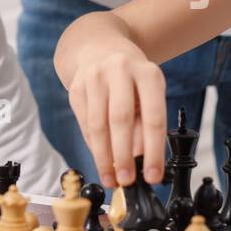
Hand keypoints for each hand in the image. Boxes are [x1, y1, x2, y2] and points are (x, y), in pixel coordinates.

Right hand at [66, 49, 166, 187]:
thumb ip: (146, 126)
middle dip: (123, 155)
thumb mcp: (149, 95)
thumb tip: (140, 160)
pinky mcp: (76, 87)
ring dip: (104, 157)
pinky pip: (85, 124)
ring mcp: (94, 77)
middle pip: (120, 120)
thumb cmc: (132, 80)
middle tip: (127, 181)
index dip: (154, 151)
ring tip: (111, 178)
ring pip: (98, 124)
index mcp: (147, 73)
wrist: (100, 48)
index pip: (153, 117)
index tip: (152, 176)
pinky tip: (101, 159)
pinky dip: (93, 145)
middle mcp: (120, 70)